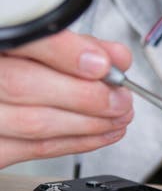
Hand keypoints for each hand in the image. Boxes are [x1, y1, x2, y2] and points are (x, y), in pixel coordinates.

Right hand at [0, 30, 132, 168]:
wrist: (1, 91)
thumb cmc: (20, 67)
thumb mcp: (46, 46)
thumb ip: (76, 45)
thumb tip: (115, 58)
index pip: (22, 40)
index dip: (65, 53)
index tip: (102, 64)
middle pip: (23, 85)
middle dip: (85, 95)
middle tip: (121, 98)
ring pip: (33, 123)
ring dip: (87, 123)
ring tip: (119, 116)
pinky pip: (33, 150)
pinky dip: (75, 143)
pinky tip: (101, 134)